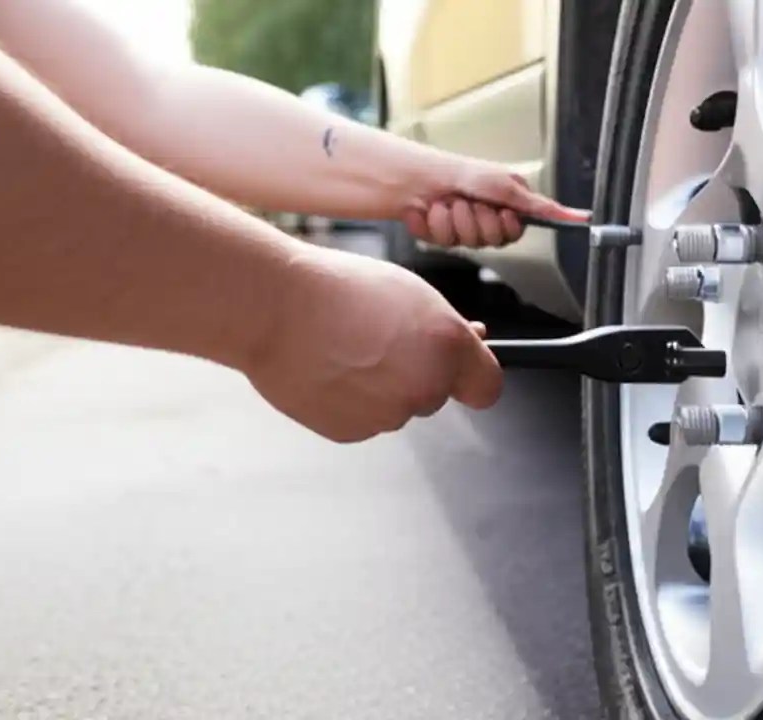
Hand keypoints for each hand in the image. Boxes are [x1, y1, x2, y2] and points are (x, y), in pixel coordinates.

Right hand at [245, 246, 502, 442]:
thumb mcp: (410, 292)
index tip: (461, 370)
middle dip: (417, 372)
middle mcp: (425, 387)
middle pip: (436, 394)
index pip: (488, 388)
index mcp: (447, 347)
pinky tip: (328, 370)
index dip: (473, 376)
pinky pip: (363, 419)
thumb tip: (471, 342)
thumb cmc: (338, 289)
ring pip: (396, 407)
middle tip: (380, 338)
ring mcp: (387, 416)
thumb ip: (445, 328)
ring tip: (344, 348)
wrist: (274, 308)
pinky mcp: (352, 433)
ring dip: (380, 387)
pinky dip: (350, 401)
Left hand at [402, 161, 589, 247]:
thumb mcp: (509, 188)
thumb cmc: (464, 174)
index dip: (506, 223)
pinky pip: (446, 241)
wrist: (421, 178)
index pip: (516, 232)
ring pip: (469, 241)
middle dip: (481, 219)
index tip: (500, 209)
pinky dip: (439, 222)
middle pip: (494, 240)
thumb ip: (542, 207)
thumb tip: (581, 217)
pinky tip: (434, 209)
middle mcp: (487, 219)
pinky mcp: (442, 236)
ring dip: (458, 218)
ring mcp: (464, 229)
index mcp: (506, 207)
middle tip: (471, 201)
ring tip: (450, 201)